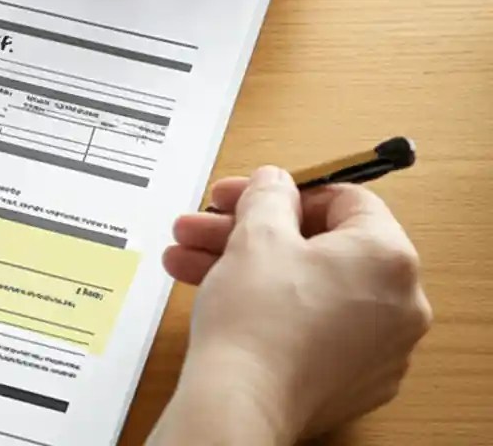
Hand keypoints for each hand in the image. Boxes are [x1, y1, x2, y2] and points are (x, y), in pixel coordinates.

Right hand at [162, 167, 431, 440]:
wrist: (241, 402)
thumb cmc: (257, 320)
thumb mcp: (256, 233)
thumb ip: (269, 195)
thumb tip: (275, 184)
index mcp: (389, 257)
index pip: (345, 201)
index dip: (285, 191)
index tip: (245, 196)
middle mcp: (399, 303)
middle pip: (319, 246)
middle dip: (248, 231)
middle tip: (206, 225)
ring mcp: (378, 348)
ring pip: (308, 287)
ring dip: (246, 267)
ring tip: (186, 262)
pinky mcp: (351, 380)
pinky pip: (311, 327)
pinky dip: (271, 309)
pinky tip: (219, 298)